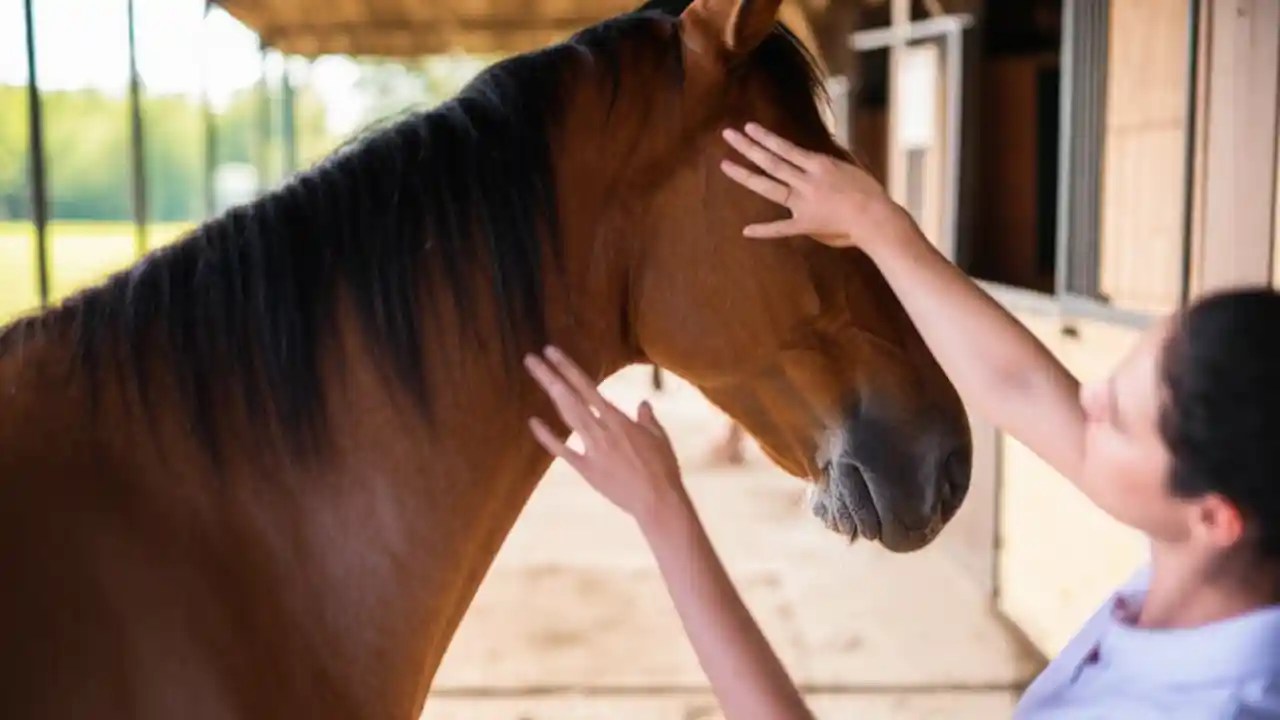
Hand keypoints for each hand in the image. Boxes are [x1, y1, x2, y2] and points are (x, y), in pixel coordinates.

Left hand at [524, 346, 687, 525]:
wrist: (657, 501)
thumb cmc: (663, 469)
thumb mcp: (659, 438)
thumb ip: (647, 419)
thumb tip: (643, 404)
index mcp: (619, 419)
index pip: (589, 387)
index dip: (569, 368)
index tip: (552, 352)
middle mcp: (602, 430)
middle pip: (571, 397)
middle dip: (550, 376)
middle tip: (532, 358)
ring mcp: (592, 449)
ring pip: (567, 416)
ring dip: (550, 394)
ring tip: (536, 376)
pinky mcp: (586, 470)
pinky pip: (563, 451)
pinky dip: (547, 437)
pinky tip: (533, 422)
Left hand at [719, 122, 913, 249]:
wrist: (877, 216)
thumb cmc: (870, 193)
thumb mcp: (849, 168)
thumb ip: (829, 164)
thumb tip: (817, 159)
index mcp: (818, 164)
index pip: (785, 148)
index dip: (765, 137)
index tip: (749, 127)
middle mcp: (806, 180)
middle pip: (771, 160)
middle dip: (747, 146)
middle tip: (728, 134)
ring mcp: (803, 202)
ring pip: (769, 185)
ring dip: (746, 175)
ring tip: (725, 163)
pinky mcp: (806, 223)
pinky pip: (781, 228)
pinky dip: (764, 230)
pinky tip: (745, 231)